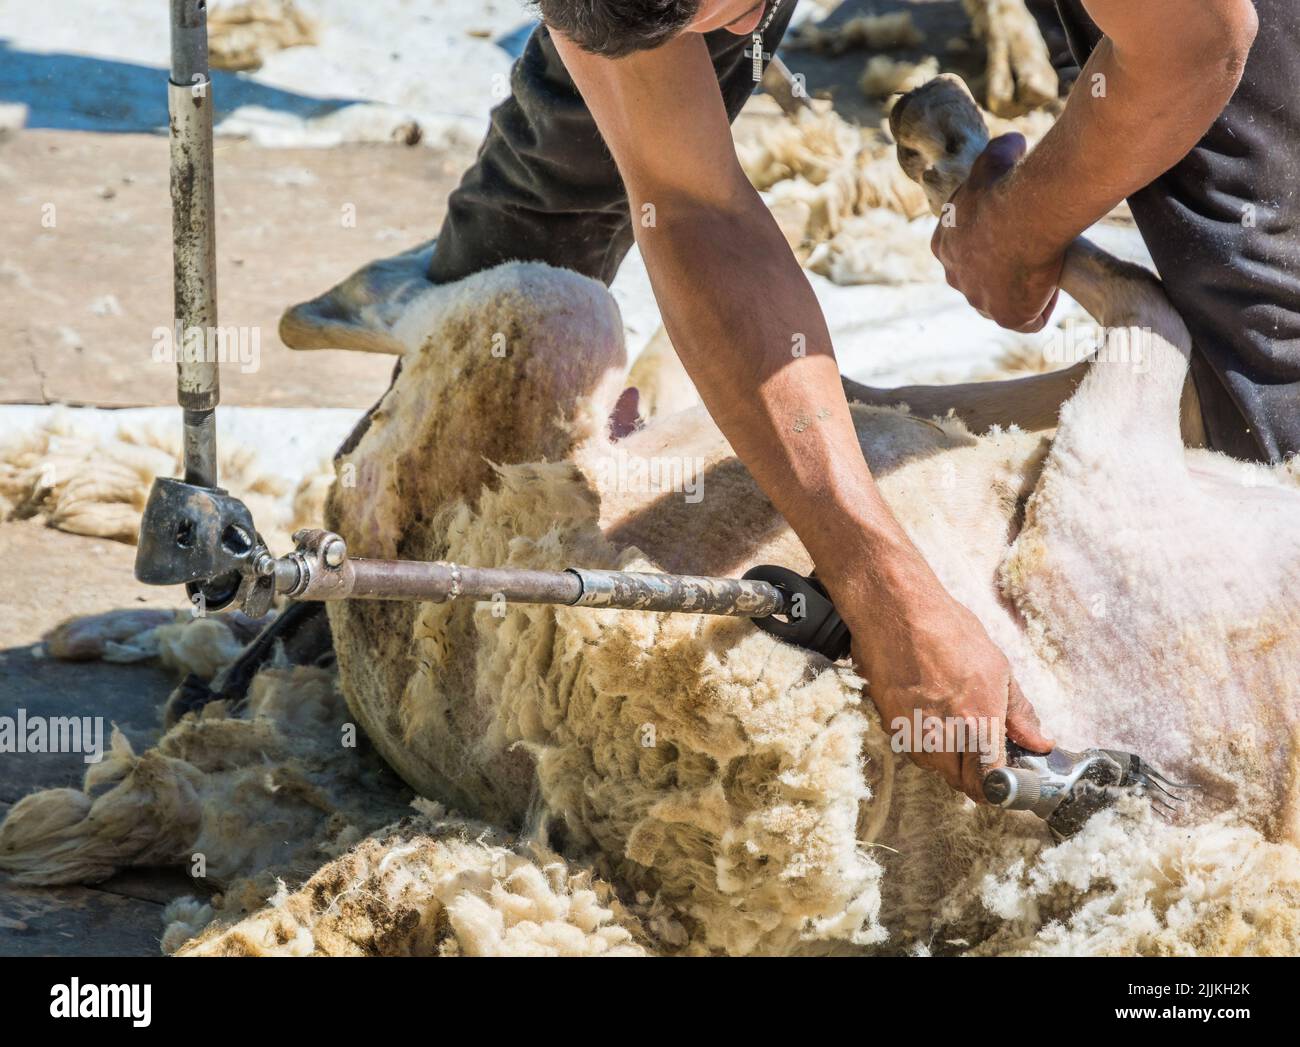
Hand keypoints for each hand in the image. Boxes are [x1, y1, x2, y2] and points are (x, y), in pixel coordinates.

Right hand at [825, 554, 1052, 800]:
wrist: (895, 612)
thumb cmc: (948, 632)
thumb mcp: (998, 669)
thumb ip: (1020, 714)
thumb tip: (1039, 742)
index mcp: (976, 724)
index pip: (988, 783)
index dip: (999, 787)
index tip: (1005, 778)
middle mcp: (941, 737)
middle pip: (960, 782)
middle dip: (974, 772)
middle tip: (983, 748)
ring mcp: (910, 733)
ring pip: (934, 767)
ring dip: (948, 757)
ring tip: (953, 721)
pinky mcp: (888, 724)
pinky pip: (913, 747)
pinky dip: (925, 740)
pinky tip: (931, 710)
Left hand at [932, 133, 1064, 333]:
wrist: (1025, 212)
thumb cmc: (1008, 185)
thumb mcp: (994, 159)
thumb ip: (1000, 152)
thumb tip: (1014, 143)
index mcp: (944, 243)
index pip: (967, 253)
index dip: (995, 245)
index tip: (1018, 234)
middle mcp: (955, 276)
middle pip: (984, 282)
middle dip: (1008, 272)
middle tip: (1036, 253)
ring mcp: (978, 299)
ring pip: (1005, 302)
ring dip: (1027, 290)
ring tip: (1049, 268)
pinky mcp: (1006, 316)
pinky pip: (1029, 320)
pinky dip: (1045, 305)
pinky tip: (1056, 283)